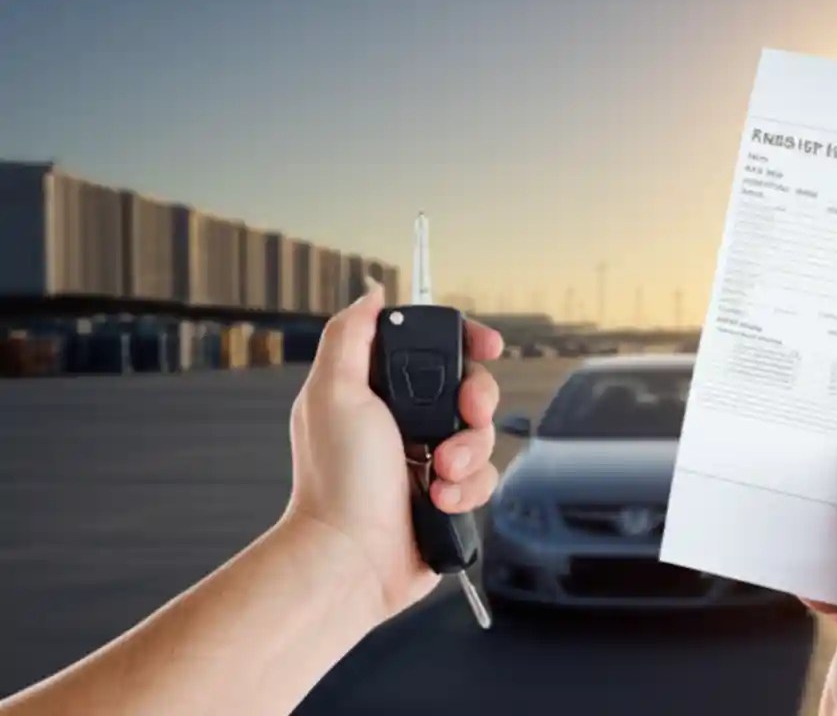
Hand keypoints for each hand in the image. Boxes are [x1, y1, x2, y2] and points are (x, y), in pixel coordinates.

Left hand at [282, 279, 503, 618]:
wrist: (352, 557)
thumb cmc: (337, 480)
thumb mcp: (333, 392)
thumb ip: (350, 336)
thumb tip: (372, 297)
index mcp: (378, 392)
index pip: (434, 349)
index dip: (466, 341)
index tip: (487, 344)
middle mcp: (405, 422)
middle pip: (470, 388)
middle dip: (476, 400)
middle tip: (467, 415)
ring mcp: (429, 460)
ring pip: (483, 435)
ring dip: (470, 452)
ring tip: (440, 474)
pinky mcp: (449, 495)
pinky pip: (485, 478)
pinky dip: (468, 489)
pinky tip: (440, 501)